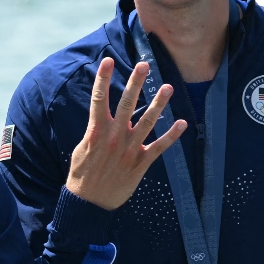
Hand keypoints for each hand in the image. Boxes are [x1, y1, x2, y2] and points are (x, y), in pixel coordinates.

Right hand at [66, 58, 186, 210]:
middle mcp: (114, 137)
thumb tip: (102, 116)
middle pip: (126, 104)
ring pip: (147, 122)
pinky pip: (159, 147)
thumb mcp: (82, 148)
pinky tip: (181, 123)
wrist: (88, 202)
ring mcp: (129, 150)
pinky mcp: (140, 164)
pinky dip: (171, 136)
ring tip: (167, 87)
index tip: (107, 60)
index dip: (102, 78)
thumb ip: (94, 131)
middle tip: (144, 65)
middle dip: (135, 83)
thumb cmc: (82, 174)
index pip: (99, 99)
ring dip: (158, 104)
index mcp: (96, 131)